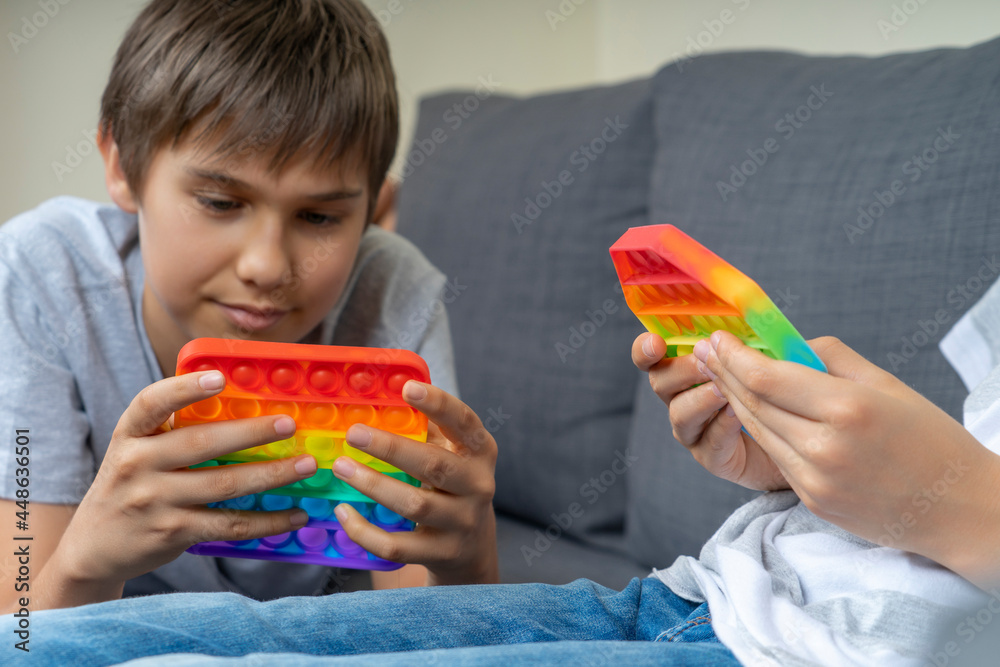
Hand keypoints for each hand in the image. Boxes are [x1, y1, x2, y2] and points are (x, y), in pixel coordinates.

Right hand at [52, 370, 318, 594]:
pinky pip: (228, 524)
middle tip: (289, 424)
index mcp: (130, 435)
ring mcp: (154, 501)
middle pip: (202, 444)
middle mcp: (137, 464)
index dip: (185, 388)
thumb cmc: (132, 485)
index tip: (220, 378)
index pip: (150, 403)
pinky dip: (266, 522)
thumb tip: (244, 404)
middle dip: (251, 432)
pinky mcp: (173, 532)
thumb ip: (173, 429)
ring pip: (224, 485)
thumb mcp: (137, 450)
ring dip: (272, 475)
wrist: (94, 547)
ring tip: (307, 466)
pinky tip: (295, 514)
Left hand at [330, 381, 498, 585]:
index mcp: (480, 451)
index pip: (464, 421)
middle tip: (354, 433)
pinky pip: (398, 546)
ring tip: (341, 467)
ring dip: (374, 484)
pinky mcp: (442, 553)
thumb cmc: (450, 485)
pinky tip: (343, 513)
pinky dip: (366, 531)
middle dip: (391, 448)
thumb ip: (425, 428)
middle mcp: (478, 485)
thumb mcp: (450, 454)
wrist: (472, 547)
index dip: (437, 403)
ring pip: (415, 505)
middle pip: (433, 465)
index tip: (407, 388)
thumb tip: (380, 395)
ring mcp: (463, 522)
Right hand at [632, 332, 788, 490]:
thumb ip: (760, 338)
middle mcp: (683, 397)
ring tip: (725, 390)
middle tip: (706, 362)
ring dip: (701, 397)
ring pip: (679, 412)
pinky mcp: (712, 457)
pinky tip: (738, 413)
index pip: (652, 355)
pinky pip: (707, 441)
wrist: (803, 437)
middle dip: (681, 369)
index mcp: (689, 367)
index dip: (646, 349)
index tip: (656, 343)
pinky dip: (721, 425)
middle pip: (660, 381)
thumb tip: (755, 317)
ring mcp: (695, 430)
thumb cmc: (785, 390)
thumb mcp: (777, 355)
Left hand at [697, 330, 999, 587]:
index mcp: (847, 408)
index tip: (718, 338)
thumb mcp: (886, 384)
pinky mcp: (813, 500)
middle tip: (704, 351)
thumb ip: (831, 358)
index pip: (767, 377)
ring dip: (731, 400)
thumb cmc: (930, 438)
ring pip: (758, 430)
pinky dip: (758, 430)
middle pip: (753, 403)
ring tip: (715, 375)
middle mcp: (825, 446)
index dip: (734, 356)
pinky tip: (744, 410)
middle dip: (723, 373)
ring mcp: (816, 479)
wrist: (959, 509)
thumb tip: (786, 345)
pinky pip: (776, 456)